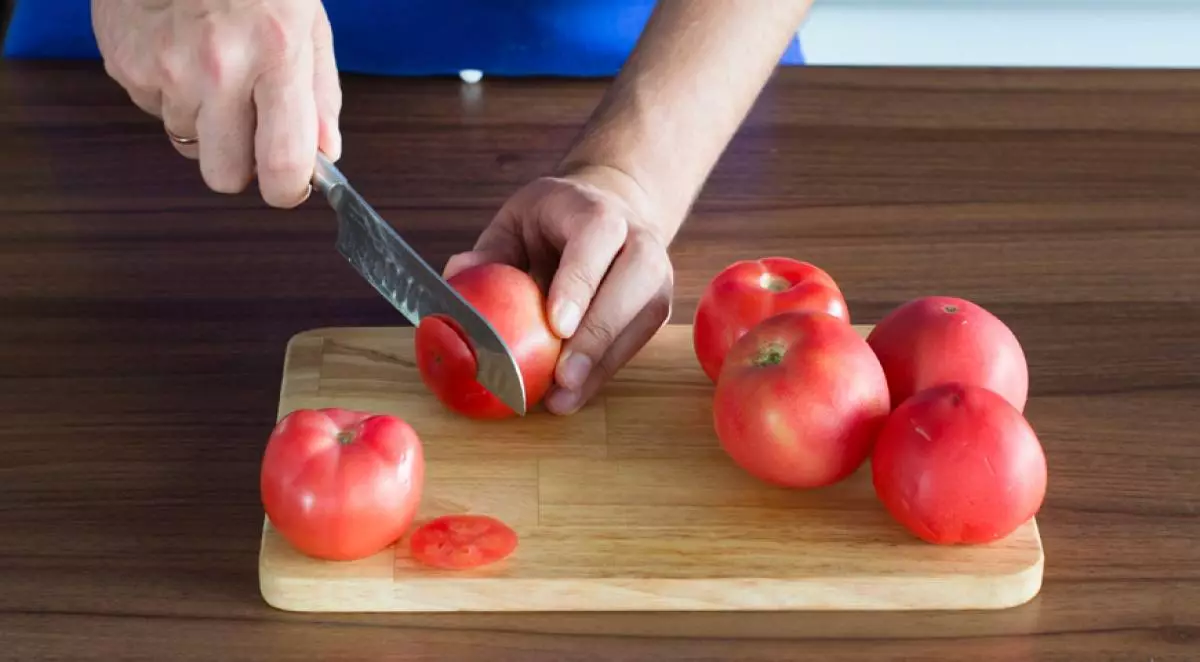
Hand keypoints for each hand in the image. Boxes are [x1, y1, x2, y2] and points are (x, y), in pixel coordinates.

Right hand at [91, 0, 341, 207]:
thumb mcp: (307, 23)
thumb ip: (320, 96)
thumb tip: (326, 156)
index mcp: (275, 54)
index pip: (281, 161)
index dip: (286, 189)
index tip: (288, 186)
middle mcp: (217, 67)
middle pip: (223, 175)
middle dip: (239, 163)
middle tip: (248, 127)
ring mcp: (164, 66)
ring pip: (187, 142)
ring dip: (203, 119)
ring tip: (211, 65)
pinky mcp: (125, 62)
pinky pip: (154, 110)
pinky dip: (169, 91)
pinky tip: (179, 48)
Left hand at [444, 165, 674, 414]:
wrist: (613, 209)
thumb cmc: (555, 220)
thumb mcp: (517, 221)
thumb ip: (491, 250)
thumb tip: (457, 275)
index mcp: (597, 210)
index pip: (596, 238)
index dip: (579, 283)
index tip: (558, 326)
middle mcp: (638, 239)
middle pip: (634, 281)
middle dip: (599, 334)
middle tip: (565, 376)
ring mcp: (656, 275)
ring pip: (642, 318)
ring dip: (602, 364)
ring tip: (564, 398)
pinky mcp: (656, 308)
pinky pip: (634, 343)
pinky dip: (602, 372)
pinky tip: (573, 395)